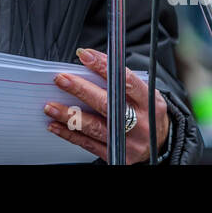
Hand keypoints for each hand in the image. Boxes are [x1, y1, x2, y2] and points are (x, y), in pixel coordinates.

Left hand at [44, 47, 169, 163]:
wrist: (161, 144)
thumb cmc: (147, 112)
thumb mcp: (144, 93)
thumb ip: (121, 81)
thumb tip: (88, 64)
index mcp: (149, 102)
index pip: (125, 81)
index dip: (103, 67)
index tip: (84, 55)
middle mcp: (141, 123)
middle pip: (107, 104)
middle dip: (81, 90)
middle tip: (61, 79)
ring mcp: (129, 142)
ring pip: (94, 127)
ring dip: (69, 115)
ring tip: (50, 106)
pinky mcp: (118, 156)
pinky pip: (89, 145)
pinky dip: (70, 134)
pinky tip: (56, 125)